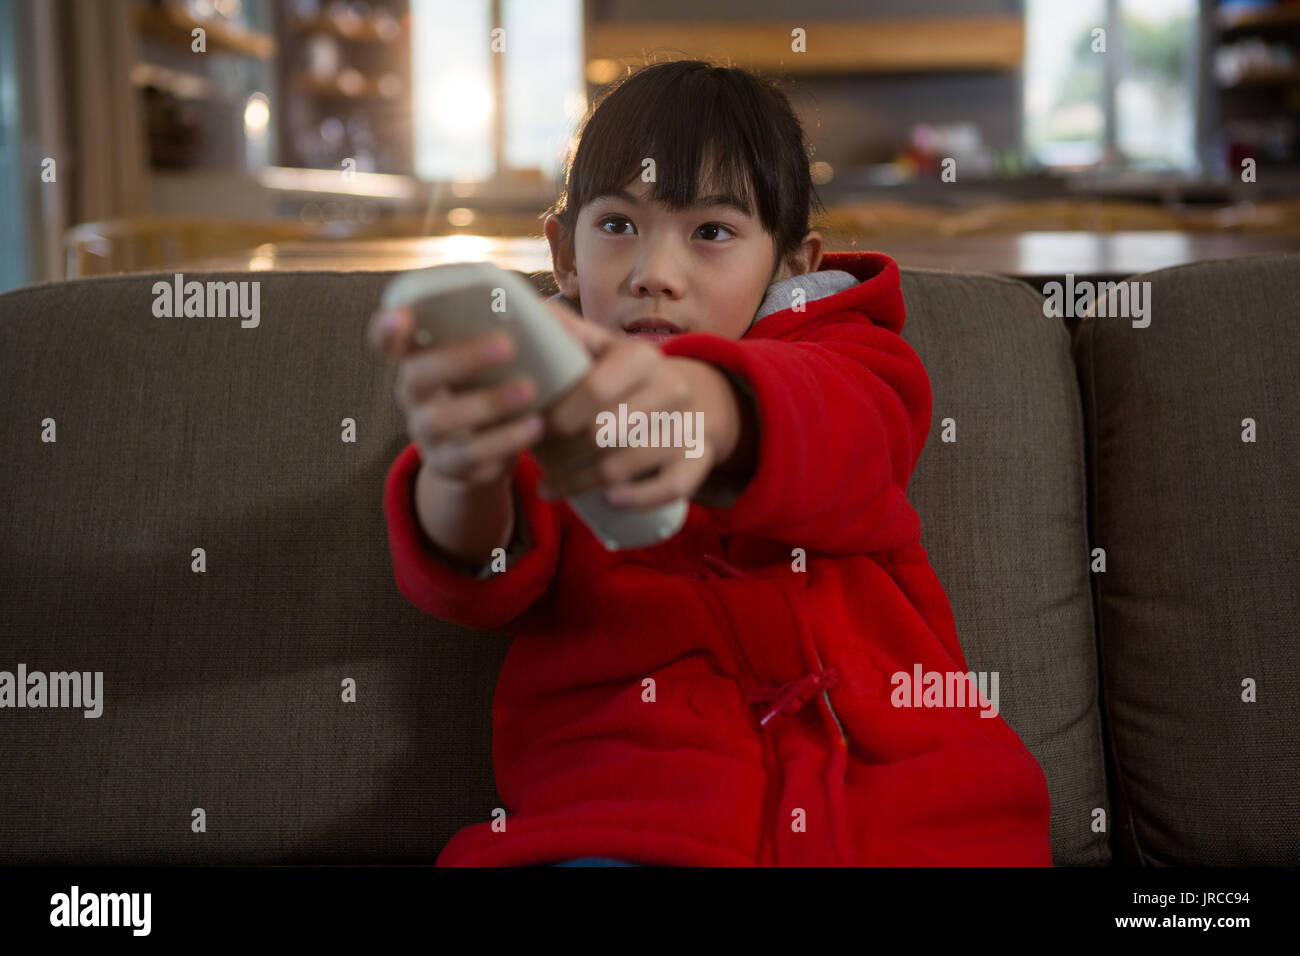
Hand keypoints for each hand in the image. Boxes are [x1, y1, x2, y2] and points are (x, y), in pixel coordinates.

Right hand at [367, 304, 543, 485]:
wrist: (482, 454)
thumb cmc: (485, 388)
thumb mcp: (482, 363)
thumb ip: (492, 334)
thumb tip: (531, 308)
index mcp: (417, 360)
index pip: (387, 342)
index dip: (387, 329)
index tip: (401, 314)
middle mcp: (413, 397)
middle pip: (418, 375)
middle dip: (460, 359)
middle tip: (507, 345)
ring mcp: (426, 435)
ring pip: (442, 420)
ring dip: (488, 403)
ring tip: (529, 390)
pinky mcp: (448, 466)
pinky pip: (472, 457)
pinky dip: (506, 440)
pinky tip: (536, 424)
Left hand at [534, 311, 738, 508]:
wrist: (686, 396)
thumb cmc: (624, 375)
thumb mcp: (600, 348)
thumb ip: (565, 333)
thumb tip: (529, 314)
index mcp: (641, 357)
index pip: (595, 391)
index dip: (557, 417)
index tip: (530, 429)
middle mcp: (671, 388)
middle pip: (604, 432)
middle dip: (561, 451)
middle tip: (536, 460)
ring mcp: (689, 426)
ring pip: (627, 464)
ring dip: (580, 481)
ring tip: (549, 486)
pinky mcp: (699, 460)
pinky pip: (672, 487)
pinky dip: (639, 497)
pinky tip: (607, 501)